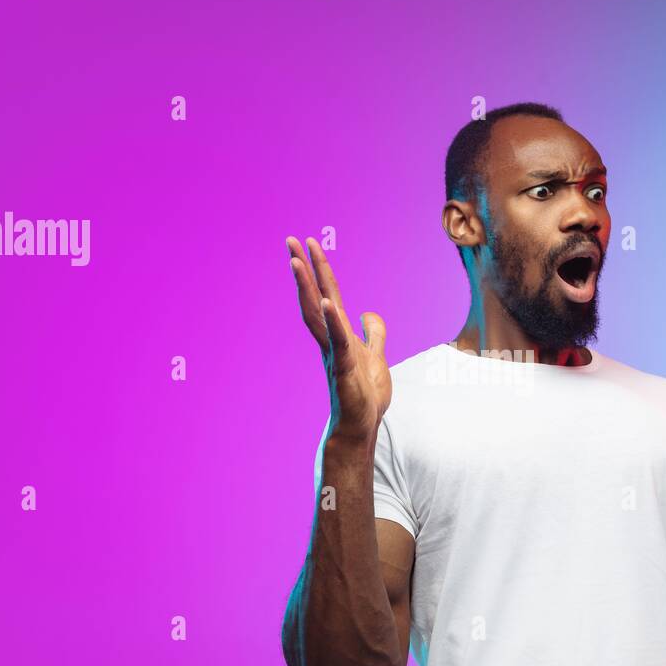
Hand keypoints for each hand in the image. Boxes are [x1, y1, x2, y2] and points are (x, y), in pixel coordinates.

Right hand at [288, 235, 390, 446]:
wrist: (361, 426)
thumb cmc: (364, 395)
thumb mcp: (375, 356)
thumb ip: (373, 334)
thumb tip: (369, 313)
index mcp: (339, 335)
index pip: (327, 295)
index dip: (319, 270)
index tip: (309, 244)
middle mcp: (331, 340)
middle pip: (314, 298)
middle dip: (304, 269)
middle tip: (291, 240)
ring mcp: (334, 354)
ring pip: (317, 316)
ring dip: (308, 288)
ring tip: (298, 262)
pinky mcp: (343, 370)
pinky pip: (337, 342)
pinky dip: (333, 322)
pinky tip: (328, 303)